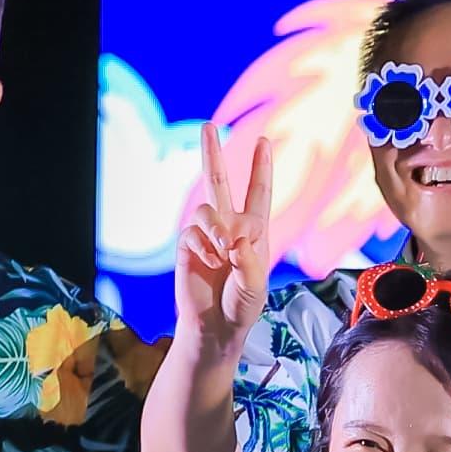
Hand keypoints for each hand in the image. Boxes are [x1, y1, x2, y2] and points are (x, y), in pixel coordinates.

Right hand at [172, 123, 275, 345]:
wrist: (215, 326)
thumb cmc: (242, 306)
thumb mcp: (254, 285)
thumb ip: (247, 259)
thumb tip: (234, 236)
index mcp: (254, 231)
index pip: (258, 193)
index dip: (261, 168)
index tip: (263, 140)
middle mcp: (229, 227)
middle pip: (218, 182)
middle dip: (212, 153)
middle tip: (208, 125)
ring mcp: (206, 235)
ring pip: (206, 210)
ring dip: (216, 229)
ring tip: (223, 252)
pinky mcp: (187, 246)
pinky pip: (191, 233)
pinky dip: (202, 247)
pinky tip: (208, 263)